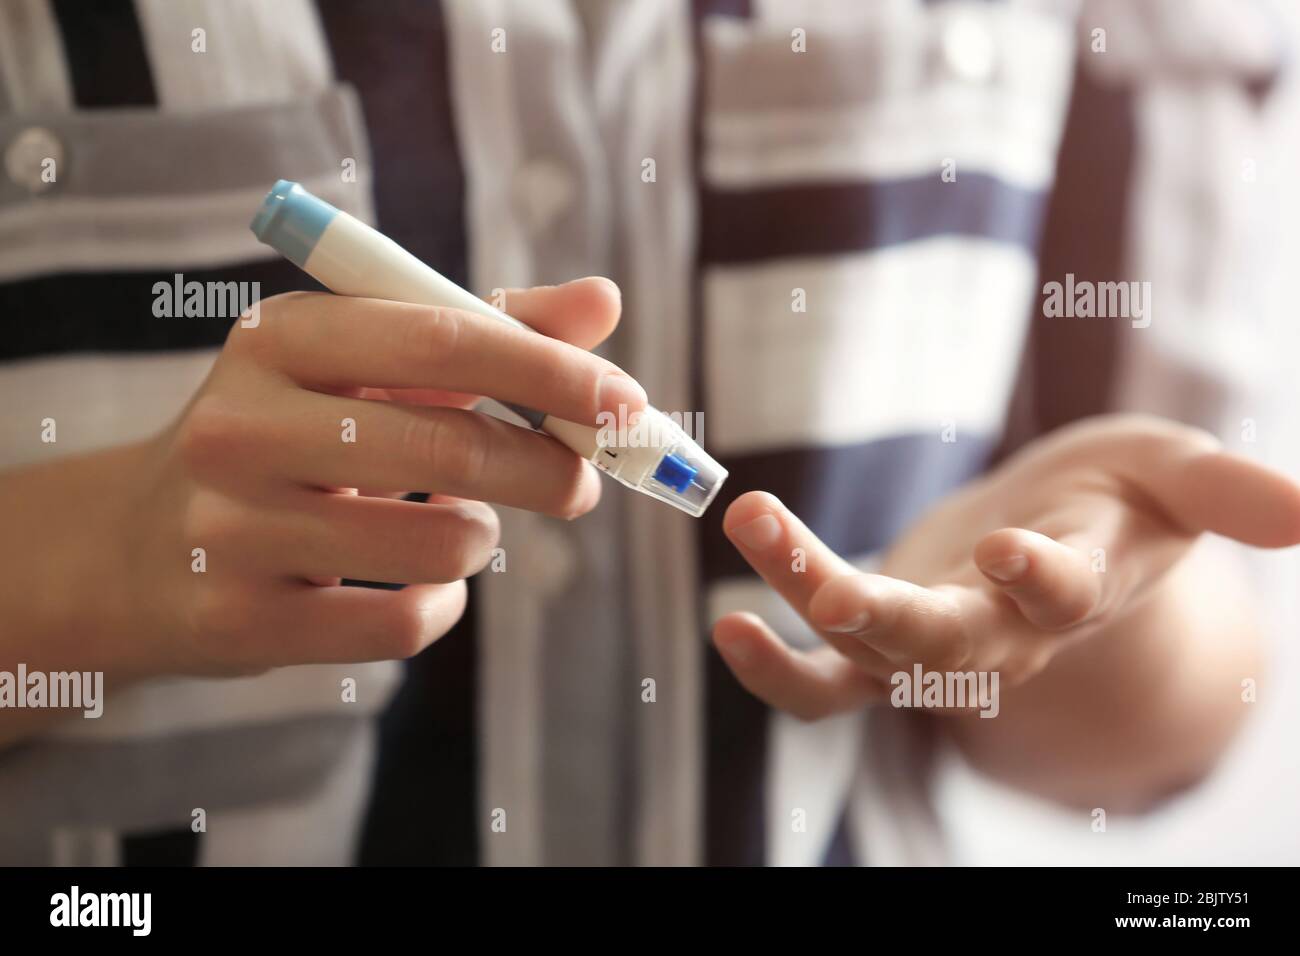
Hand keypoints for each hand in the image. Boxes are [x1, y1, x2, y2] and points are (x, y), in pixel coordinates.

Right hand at [2, 278, 639, 687]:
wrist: (135, 550)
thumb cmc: (287, 437)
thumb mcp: (363, 368)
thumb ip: (486, 330)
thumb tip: (603, 302)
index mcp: (278, 339)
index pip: (441, 338)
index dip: (548, 368)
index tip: (626, 400)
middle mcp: (242, 426)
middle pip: (449, 446)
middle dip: (546, 469)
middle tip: (584, 483)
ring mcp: (232, 530)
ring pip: (437, 545)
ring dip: (479, 540)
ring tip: (459, 528)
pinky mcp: (241, 622)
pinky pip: (404, 622)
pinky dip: (441, 605)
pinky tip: (420, 585)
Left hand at [712, 415, 1299, 720]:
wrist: (1061, 533)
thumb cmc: (1121, 497)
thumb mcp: (1174, 476)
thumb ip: (1224, 492)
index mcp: (1081, 588)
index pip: (1065, 597)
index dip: (1041, 579)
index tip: (1010, 549)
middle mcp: (1003, 636)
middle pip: (944, 645)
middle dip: (881, 617)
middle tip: (823, 583)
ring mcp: (933, 647)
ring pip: (866, 650)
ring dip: (804, 595)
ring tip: (751, 522)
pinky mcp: (880, 641)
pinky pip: (825, 681)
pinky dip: (775, 668)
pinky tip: (724, 624)